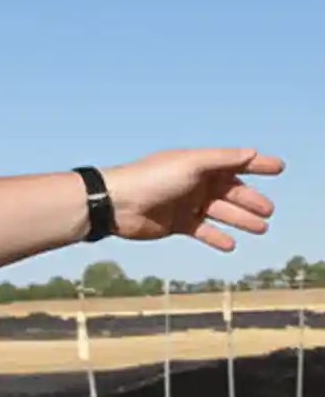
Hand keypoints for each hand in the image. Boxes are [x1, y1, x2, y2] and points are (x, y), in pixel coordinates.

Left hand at [103, 148, 284, 250]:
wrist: (117, 204)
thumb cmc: (152, 178)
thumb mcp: (191, 164)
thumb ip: (222, 159)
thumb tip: (252, 152)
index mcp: (198, 164)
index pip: (233, 163)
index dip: (257, 165)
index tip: (279, 168)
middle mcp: (193, 183)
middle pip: (230, 191)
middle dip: (250, 200)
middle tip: (268, 210)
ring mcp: (185, 203)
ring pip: (220, 212)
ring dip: (240, 219)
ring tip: (260, 228)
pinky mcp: (176, 223)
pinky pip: (202, 231)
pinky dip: (216, 237)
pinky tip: (230, 244)